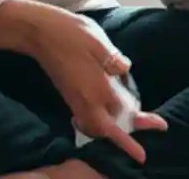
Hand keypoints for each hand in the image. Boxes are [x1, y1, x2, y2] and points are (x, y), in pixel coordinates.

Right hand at [0, 0, 167, 162]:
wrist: (38, 31)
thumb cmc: (69, 32)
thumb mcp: (96, 41)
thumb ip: (112, 59)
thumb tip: (126, 70)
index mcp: (94, 88)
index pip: (115, 122)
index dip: (130, 139)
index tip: (141, 156)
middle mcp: (84, 99)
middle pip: (105, 130)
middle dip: (126, 132)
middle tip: (151, 123)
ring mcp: (74, 97)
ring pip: (95, 125)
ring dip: (113, 126)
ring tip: (134, 117)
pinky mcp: (68, 92)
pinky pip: (86, 116)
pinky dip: (101, 117)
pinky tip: (110, 104)